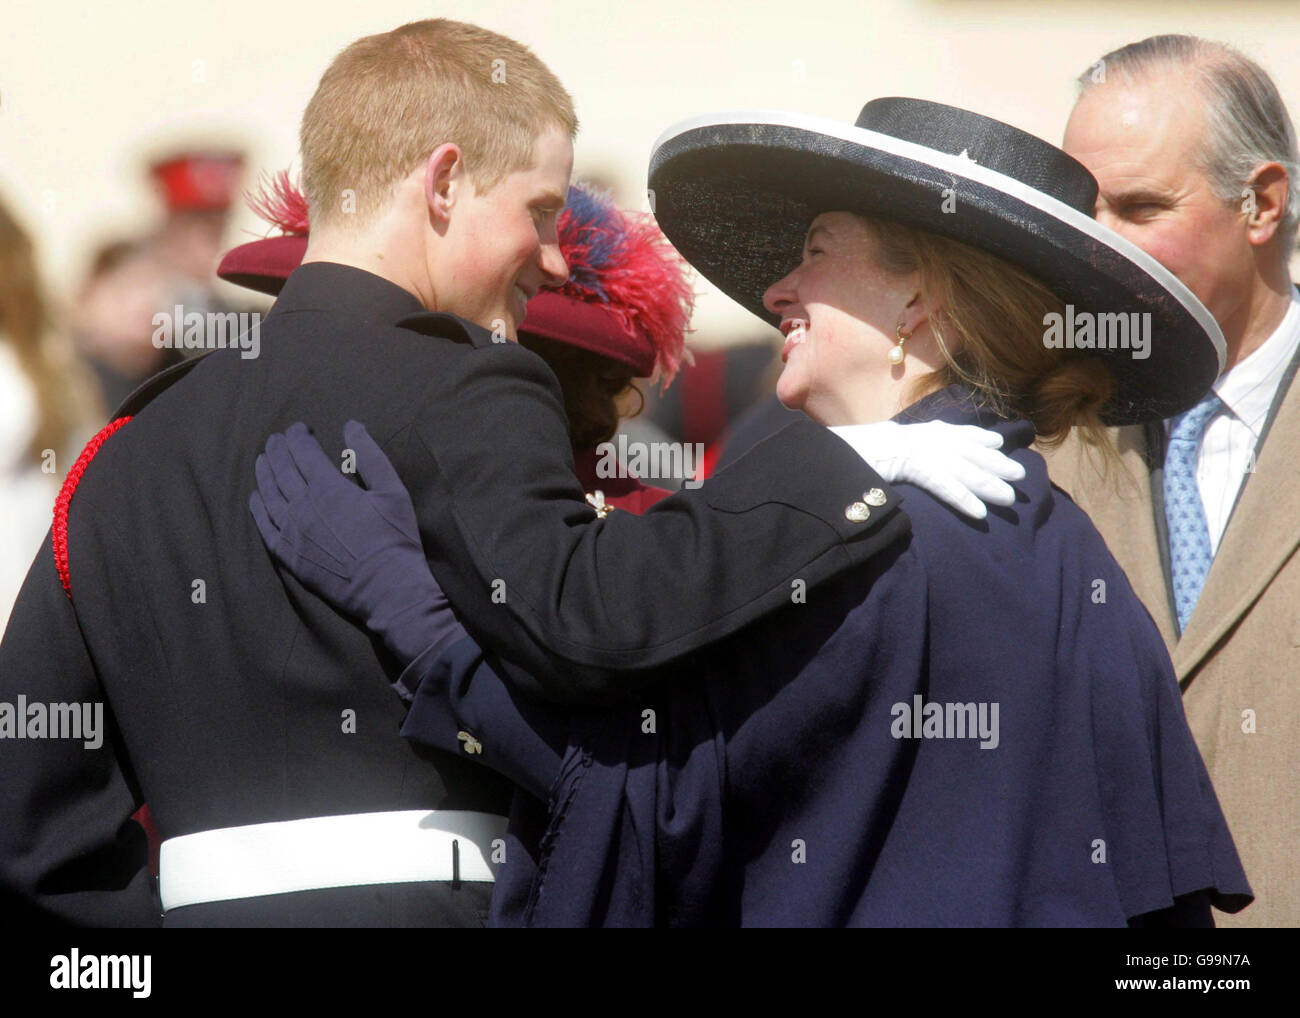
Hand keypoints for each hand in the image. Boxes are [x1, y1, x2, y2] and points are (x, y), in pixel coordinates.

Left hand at [249, 420, 465, 666]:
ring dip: (264, 474)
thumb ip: (370, 456)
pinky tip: (255, 498)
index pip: (303, 452)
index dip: (298, 436)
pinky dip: (257, 509)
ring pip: (269, 495)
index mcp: (328, 487)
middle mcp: (303, 506)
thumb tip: (352, 426)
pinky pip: (264, 528)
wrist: (388, 588)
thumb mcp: (393, 491)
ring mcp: (292, 532)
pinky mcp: (289, 556)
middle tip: (275, 440)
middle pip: (282, 470)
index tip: (299, 428)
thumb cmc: (395, 538)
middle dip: (277, 450)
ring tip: (261, 460)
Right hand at [829, 420, 1024, 519]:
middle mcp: (923, 438)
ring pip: (962, 470)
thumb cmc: (857, 450)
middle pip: (967, 452)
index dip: (978, 439)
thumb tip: (910, 451)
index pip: (954, 433)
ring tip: (1009, 499)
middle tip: (1021, 475)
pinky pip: (942, 486)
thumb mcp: (884, 443)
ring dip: (987, 485)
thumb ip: (903, 447)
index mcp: (917, 431)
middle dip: (995, 464)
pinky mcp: (912, 467)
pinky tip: (980, 513)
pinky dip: (962, 499)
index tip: (998, 445)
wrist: (836, 450)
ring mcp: (919, 451)